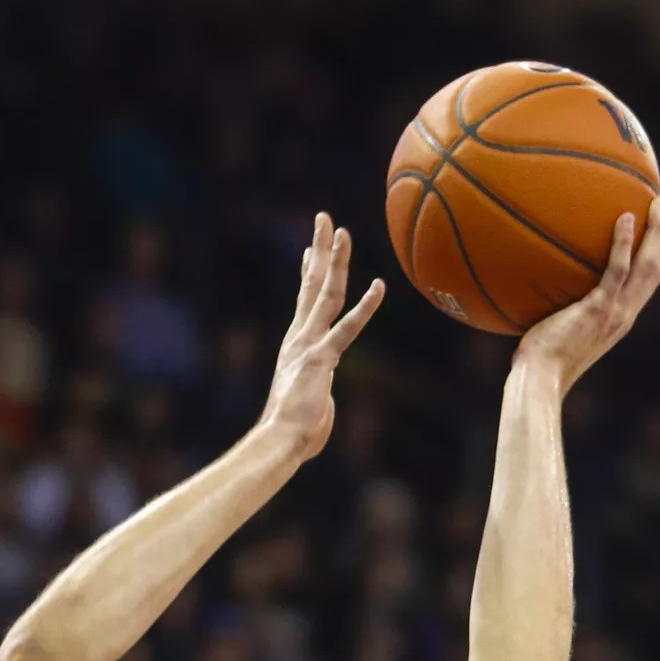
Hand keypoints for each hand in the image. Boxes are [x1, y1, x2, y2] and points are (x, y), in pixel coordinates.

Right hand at [258, 214, 387, 461]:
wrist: (279, 440)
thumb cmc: (294, 432)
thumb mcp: (309, 402)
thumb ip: (318, 392)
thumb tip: (321, 402)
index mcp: (295, 345)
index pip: (304, 302)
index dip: (308, 273)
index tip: (310, 250)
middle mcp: (299, 337)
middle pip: (311, 285)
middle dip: (318, 250)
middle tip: (324, 220)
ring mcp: (309, 344)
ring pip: (325, 294)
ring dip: (334, 261)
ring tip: (342, 231)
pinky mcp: (323, 357)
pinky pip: (347, 328)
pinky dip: (365, 307)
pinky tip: (380, 287)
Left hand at [515, 196, 659, 392]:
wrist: (539, 380)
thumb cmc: (538, 363)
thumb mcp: (554, 332)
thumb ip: (557, 311)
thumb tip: (535, 289)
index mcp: (619, 320)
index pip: (645, 283)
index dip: (654, 255)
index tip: (656, 231)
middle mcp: (624, 315)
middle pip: (656, 268)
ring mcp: (615, 312)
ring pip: (648, 266)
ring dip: (657, 232)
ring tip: (659, 202)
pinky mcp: (599, 308)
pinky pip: (617, 269)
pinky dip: (624, 243)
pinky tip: (624, 216)